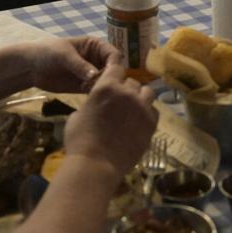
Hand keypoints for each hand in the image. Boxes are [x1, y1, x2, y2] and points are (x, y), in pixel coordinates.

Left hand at [21, 36, 118, 94]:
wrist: (29, 67)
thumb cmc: (47, 53)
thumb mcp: (64, 55)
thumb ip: (80, 65)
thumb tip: (96, 75)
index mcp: (96, 46)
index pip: (113, 54)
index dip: (114, 64)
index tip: (111, 76)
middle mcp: (97, 59)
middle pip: (113, 70)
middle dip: (110, 79)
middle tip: (101, 88)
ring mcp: (92, 74)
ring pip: (106, 82)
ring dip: (103, 89)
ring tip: (93, 94)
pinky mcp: (85, 87)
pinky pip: (96, 91)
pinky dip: (96, 95)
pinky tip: (90, 99)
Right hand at [62, 62, 158, 176]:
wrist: (96, 164)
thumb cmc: (80, 140)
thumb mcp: (77, 115)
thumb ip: (91, 103)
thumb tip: (96, 104)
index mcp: (106, 87)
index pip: (116, 68)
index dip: (114, 74)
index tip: (112, 81)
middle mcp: (127, 93)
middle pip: (133, 82)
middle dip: (126, 89)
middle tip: (119, 102)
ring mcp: (142, 107)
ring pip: (147, 93)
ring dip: (140, 97)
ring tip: (133, 109)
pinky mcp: (152, 123)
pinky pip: (153, 111)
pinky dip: (147, 113)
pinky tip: (139, 122)